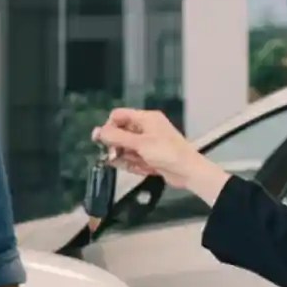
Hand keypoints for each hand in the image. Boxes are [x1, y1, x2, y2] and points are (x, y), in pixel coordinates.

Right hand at [90, 108, 209, 189]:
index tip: (104, 141)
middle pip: (120, 133)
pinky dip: (135, 165)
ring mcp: (148, 143)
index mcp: (145, 118)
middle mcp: (146, 128)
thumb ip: (116, 137)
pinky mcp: (150, 156)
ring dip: (126, 158)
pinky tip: (144, 168)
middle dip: (117, 146)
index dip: (109, 127)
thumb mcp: (140, 143)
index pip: (118, 116)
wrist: (188, 171)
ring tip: (137, 163)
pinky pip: (134, 159)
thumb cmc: (169, 153)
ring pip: (126, 148)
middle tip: (116, 155)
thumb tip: (98, 132)